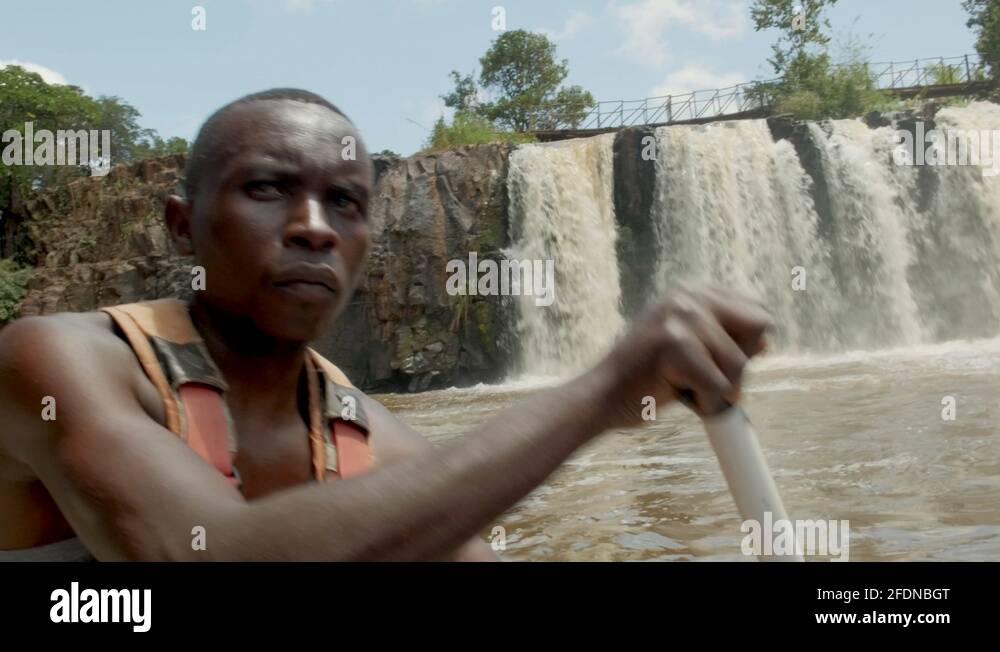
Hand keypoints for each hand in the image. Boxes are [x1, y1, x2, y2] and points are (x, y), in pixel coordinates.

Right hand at [595, 282, 770, 426]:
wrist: (601, 396)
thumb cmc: (645, 376)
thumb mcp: (689, 349)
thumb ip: (724, 341)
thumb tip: (765, 340)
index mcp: (693, 290)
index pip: (756, 310)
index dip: (743, 343)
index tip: (712, 359)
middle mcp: (688, 295)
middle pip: (758, 326)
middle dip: (738, 363)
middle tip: (701, 376)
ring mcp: (681, 316)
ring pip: (738, 364)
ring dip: (718, 390)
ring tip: (681, 386)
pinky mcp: (676, 345)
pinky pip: (719, 387)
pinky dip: (705, 405)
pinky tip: (675, 396)